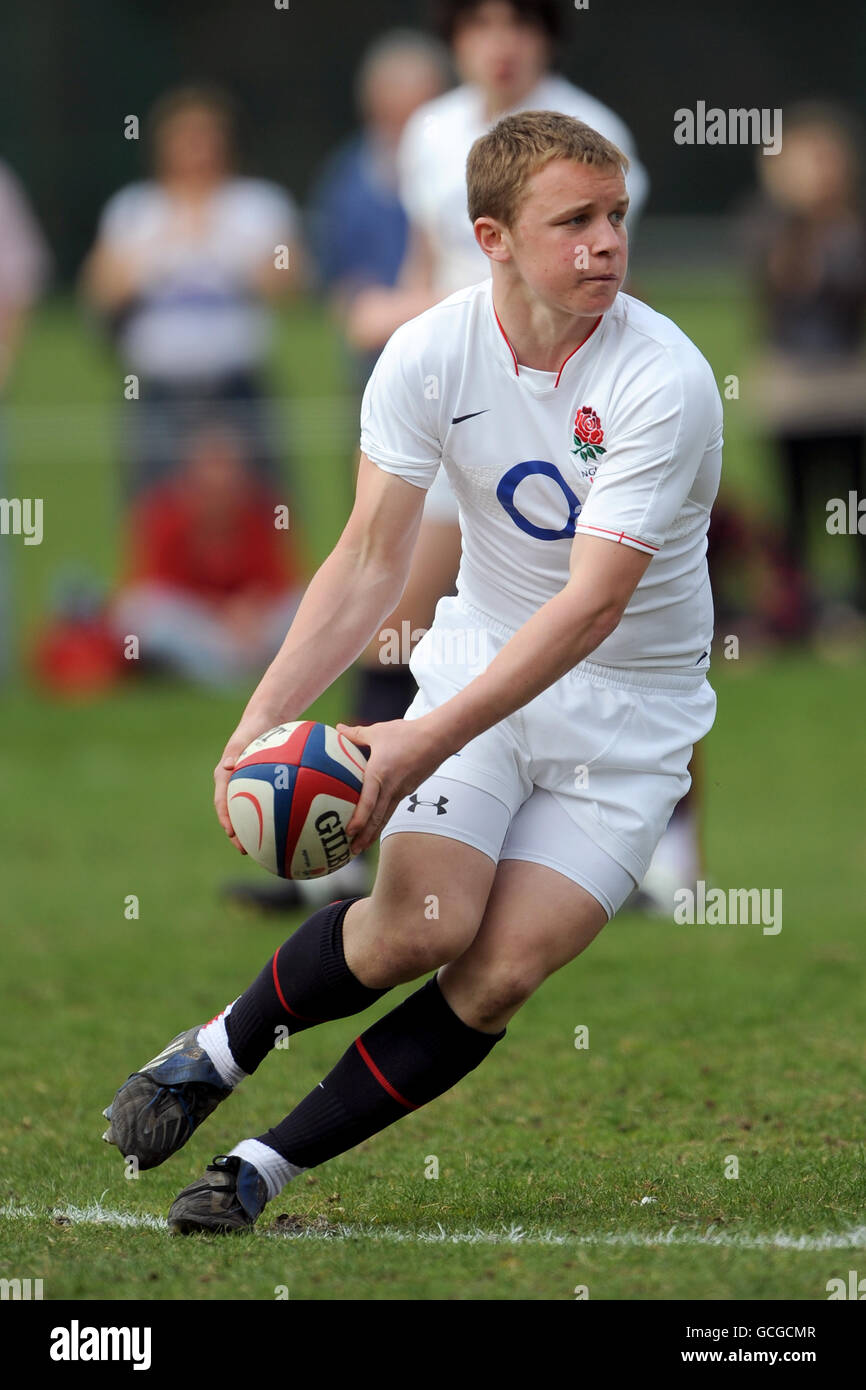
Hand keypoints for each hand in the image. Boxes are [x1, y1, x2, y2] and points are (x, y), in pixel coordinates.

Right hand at [214, 713, 280, 851]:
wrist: (264, 721)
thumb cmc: (253, 728)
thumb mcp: (244, 737)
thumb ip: (235, 751)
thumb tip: (228, 766)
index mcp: (225, 776)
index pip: (221, 801)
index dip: (225, 819)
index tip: (231, 833)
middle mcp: (234, 785)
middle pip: (233, 814)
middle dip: (237, 834)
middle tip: (245, 850)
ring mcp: (247, 788)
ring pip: (248, 813)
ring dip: (254, 830)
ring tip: (264, 848)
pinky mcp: (260, 787)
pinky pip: (266, 804)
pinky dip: (272, 816)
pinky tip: (289, 827)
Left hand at [336, 716, 449, 854]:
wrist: (437, 738)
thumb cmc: (406, 733)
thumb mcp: (378, 732)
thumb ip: (356, 734)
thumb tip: (337, 729)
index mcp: (380, 774)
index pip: (369, 801)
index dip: (359, 818)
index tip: (349, 831)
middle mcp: (391, 787)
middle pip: (377, 818)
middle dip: (364, 837)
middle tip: (351, 852)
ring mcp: (401, 791)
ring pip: (385, 816)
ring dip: (373, 833)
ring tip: (360, 847)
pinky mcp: (408, 791)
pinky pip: (392, 808)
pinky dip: (381, 820)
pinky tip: (374, 825)